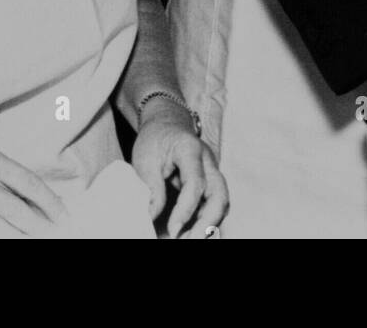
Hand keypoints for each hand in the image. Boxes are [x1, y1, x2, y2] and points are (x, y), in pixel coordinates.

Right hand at [0, 141, 69, 238]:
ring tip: (37, 241)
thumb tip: (45, 204)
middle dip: (40, 228)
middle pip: (14, 210)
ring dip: (20, 239)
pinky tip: (9, 243)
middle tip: (57, 235)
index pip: (27, 183)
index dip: (50, 203)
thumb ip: (10, 179)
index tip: (65, 217)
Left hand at [131, 100, 228, 237]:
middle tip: (188, 241)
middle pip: (220, 196)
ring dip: (208, 226)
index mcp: (190, 150)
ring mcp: (213, 173)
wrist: (167, 125)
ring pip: (222, 204)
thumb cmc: (155, 140)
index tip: (173, 230)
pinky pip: (215, 206)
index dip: (186, 210)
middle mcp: (209, 162)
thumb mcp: (144, 159)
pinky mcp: (211, 184)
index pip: (196, 183)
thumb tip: (152, 217)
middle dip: (208, 224)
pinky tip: (190, 233)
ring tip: (187, 240)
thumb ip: (150, 187)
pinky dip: (206, 222)